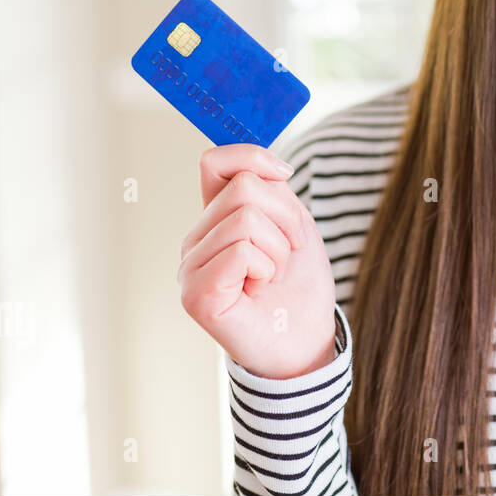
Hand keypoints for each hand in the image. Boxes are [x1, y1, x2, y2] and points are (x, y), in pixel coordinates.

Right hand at [178, 143, 337, 379]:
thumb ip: (270, 189)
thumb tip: (260, 163)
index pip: (214, 161)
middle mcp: (194, 241)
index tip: (285, 177)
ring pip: (245, 218)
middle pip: (244, 187)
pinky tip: (259, 290)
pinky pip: (241, 251)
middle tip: (288, 252)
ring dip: (279, 248)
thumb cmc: (300, 284)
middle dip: (286, 216)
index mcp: (214, 219)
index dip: (253, 157)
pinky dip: (266, 268)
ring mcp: (189, 268)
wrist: (306, 339)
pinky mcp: (195, 296)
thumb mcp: (293, 222)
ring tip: (272, 275)